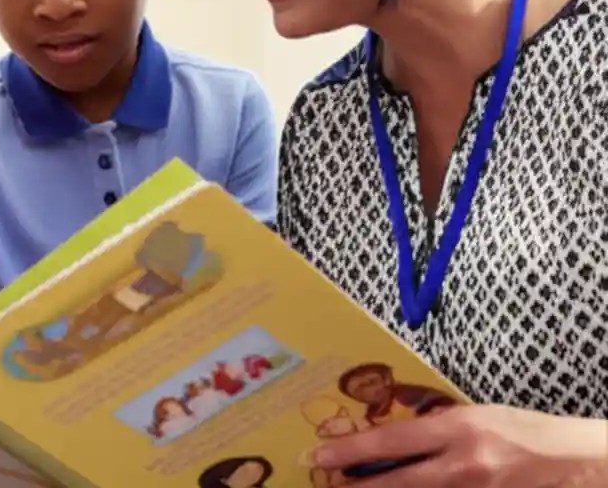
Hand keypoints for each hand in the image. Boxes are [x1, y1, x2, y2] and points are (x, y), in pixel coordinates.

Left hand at [306, 405, 607, 486]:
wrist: (582, 464)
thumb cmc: (526, 433)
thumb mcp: (478, 417)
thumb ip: (437, 428)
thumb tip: (392, 438)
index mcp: (458, 429)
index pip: (391, 440)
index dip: (350, 449)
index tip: (317, 455)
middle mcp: (463, 465)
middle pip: (396, 483)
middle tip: (327, 485)